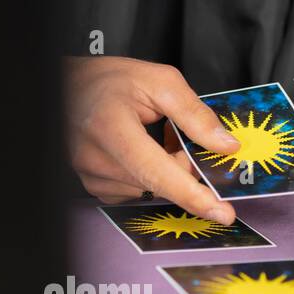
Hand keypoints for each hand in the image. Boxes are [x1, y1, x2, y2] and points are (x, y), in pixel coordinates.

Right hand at [64, 56, 239, 223]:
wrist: (69, 87)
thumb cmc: (108, 81)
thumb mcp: (159, 82)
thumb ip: (195, 114)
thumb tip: (225, 146)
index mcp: (111, 128)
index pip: (157, 172)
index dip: (192, 195)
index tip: (221, 212)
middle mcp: (96, 158)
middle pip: (160, 183)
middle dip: (183, 166)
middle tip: (179, 137)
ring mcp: (92, 176)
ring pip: (151, 190)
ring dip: (166, 170)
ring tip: (154, 138)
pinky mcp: (93, 186)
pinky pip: (136, 192)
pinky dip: (149, 177)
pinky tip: (143, 153)